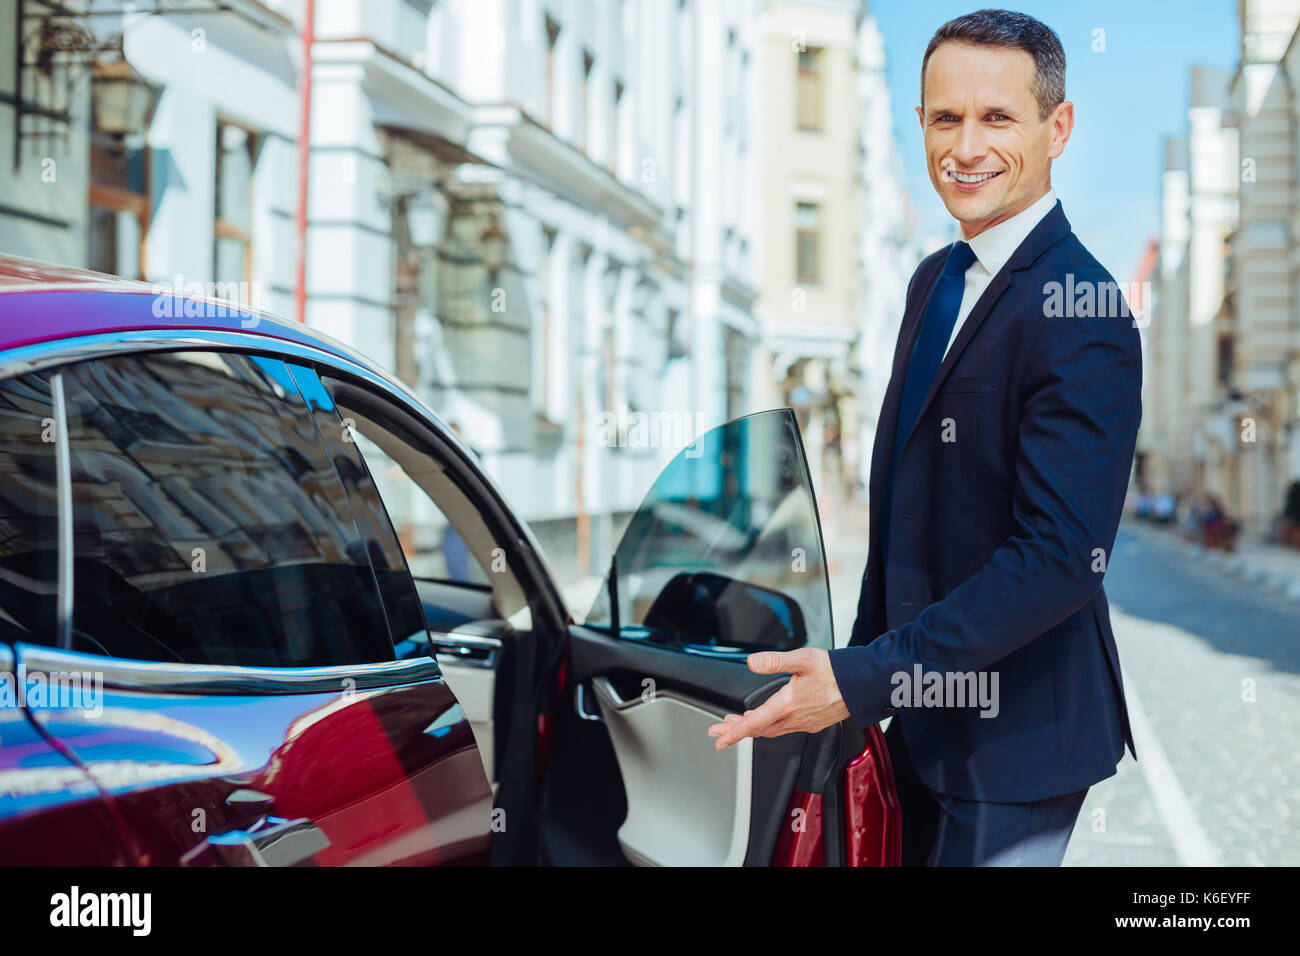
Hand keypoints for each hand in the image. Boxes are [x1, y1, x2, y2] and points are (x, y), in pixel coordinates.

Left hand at [707, 648, 849, 749]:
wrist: (862, 685)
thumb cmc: (836, 671)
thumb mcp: (802, 660)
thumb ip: (775, 661)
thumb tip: (752, 662)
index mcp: (788, 704)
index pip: (754, 723)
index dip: (734, 732)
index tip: (719, 738)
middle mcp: (795, 718)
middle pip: (759, 729)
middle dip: (736, 731)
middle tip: (718, 733)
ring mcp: (805, 723)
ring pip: (771, 730)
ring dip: (752, 728)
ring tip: (736, 723)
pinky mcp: (813, 722)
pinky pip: (784, 728)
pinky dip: (769, 725)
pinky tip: (767, 719)